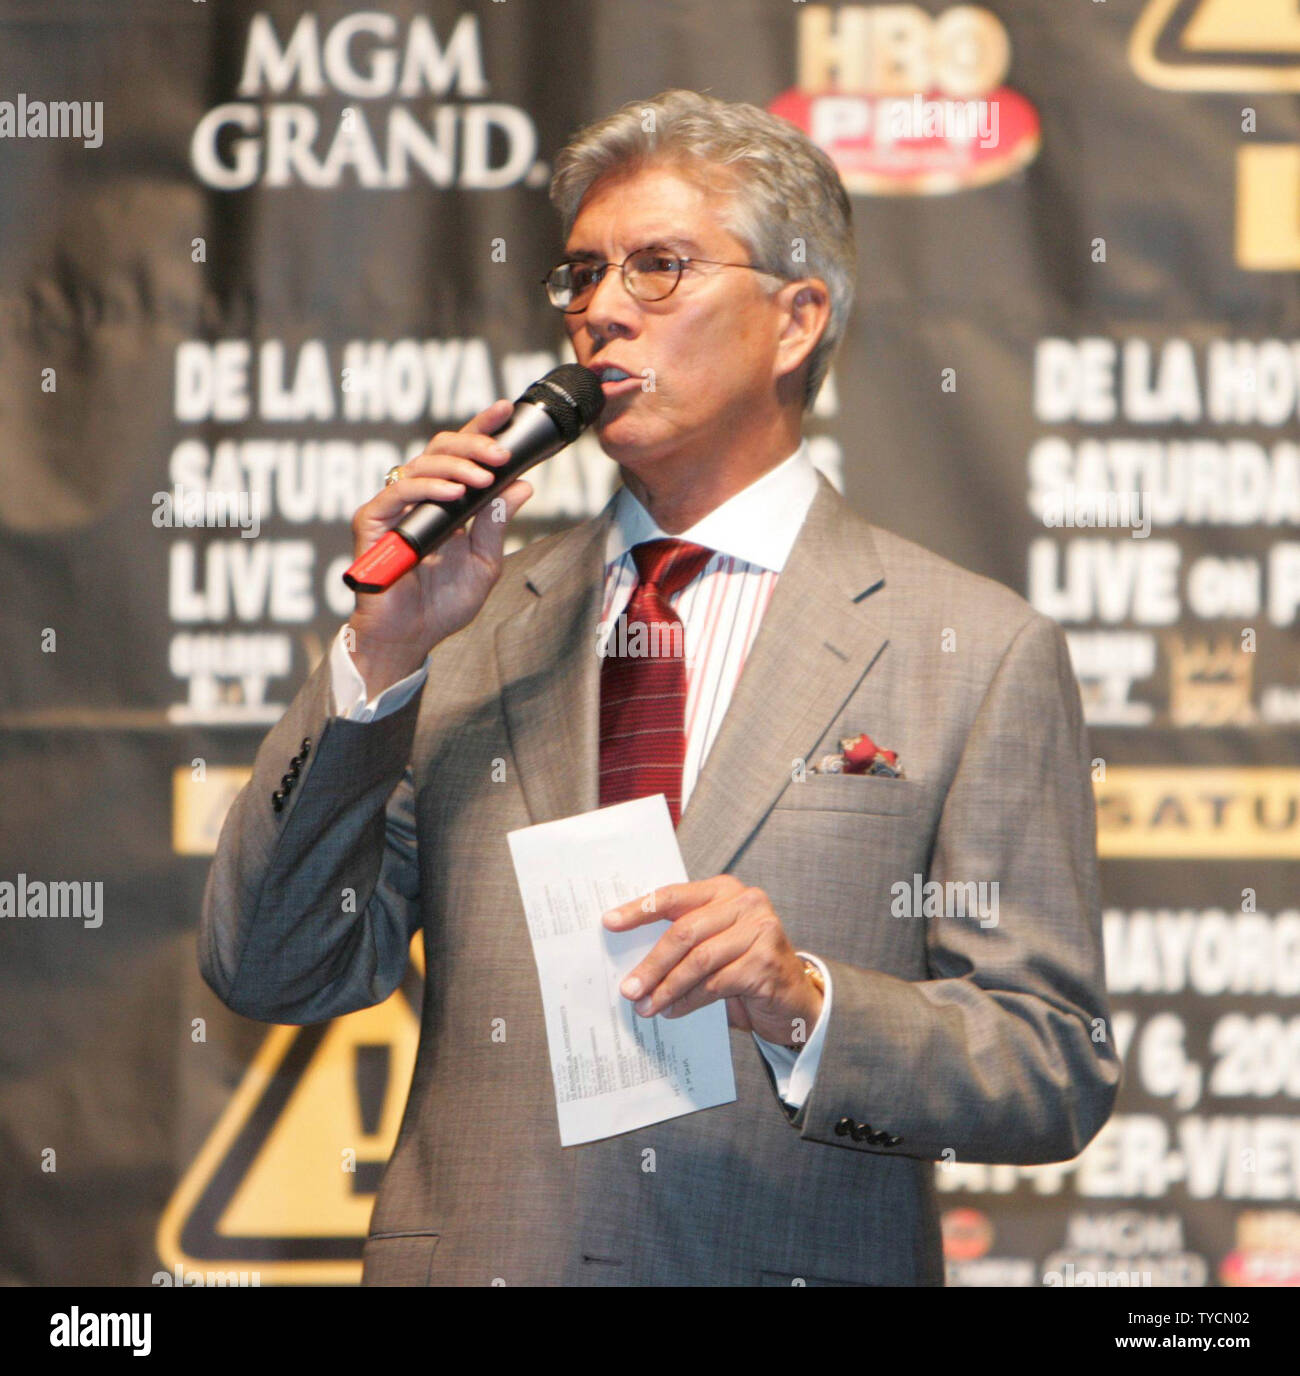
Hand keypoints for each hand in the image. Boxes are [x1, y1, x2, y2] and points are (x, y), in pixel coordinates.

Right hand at [347, 398, 532, 693]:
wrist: (412, 638)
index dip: (481, 428)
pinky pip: (398, 492)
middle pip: (440, 449)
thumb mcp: (484, 561)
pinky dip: (428, 489)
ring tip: (484, 478)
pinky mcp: (371, 521)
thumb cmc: (443, 604)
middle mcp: (416, 497)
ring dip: (457, 466)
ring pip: (421, 464)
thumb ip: (498, 522)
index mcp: (444, 501)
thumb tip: (524, 485)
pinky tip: (453, 495)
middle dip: (474, 444)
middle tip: (501, 454)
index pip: (461, 454)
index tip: (507, 409)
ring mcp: (392, 507)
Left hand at [602, 876, 822, 1047]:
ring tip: (647, 1007)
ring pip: (699, 960)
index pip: (674, 895)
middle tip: (629, 989)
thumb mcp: (712, 944)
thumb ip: (683, 939)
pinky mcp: (766, 961)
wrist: (792, 998)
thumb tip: (632, 959)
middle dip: (652, 964)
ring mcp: (760, 930)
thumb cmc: (743, 967)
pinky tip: (675, 1011)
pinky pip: (716, 983)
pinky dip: (690, 1000)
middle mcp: (745, 902)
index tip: (609, 923)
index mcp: (724, 889)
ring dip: (667, 987)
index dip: (639, 909)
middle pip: (684, 931)